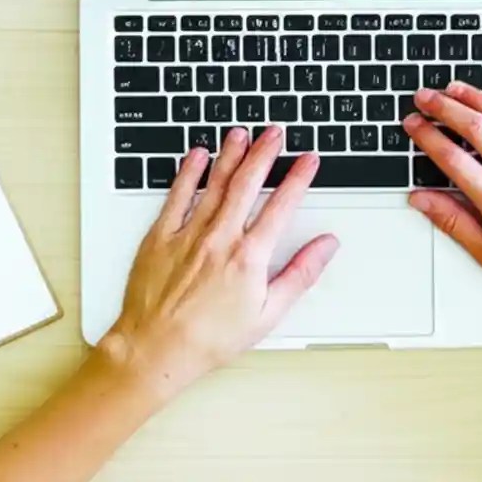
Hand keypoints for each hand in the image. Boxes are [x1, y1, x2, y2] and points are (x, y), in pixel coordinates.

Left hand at [99, 127, 338, 399]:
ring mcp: (188, 234)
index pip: (281, 206)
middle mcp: (220, 239)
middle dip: (264, 153)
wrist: (156, 349)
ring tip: (241, 133)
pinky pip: (177, 195)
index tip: (307, 160)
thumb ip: (300, 274)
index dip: (297, 178)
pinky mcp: (160, 236)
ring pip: (215, 183)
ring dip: (230, 155)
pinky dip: (188, 173)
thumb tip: (326, 246)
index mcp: (249, 257)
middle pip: (248, 184)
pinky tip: (197, 156)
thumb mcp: (268, 314)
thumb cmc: (210, 340)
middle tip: (275, 132)